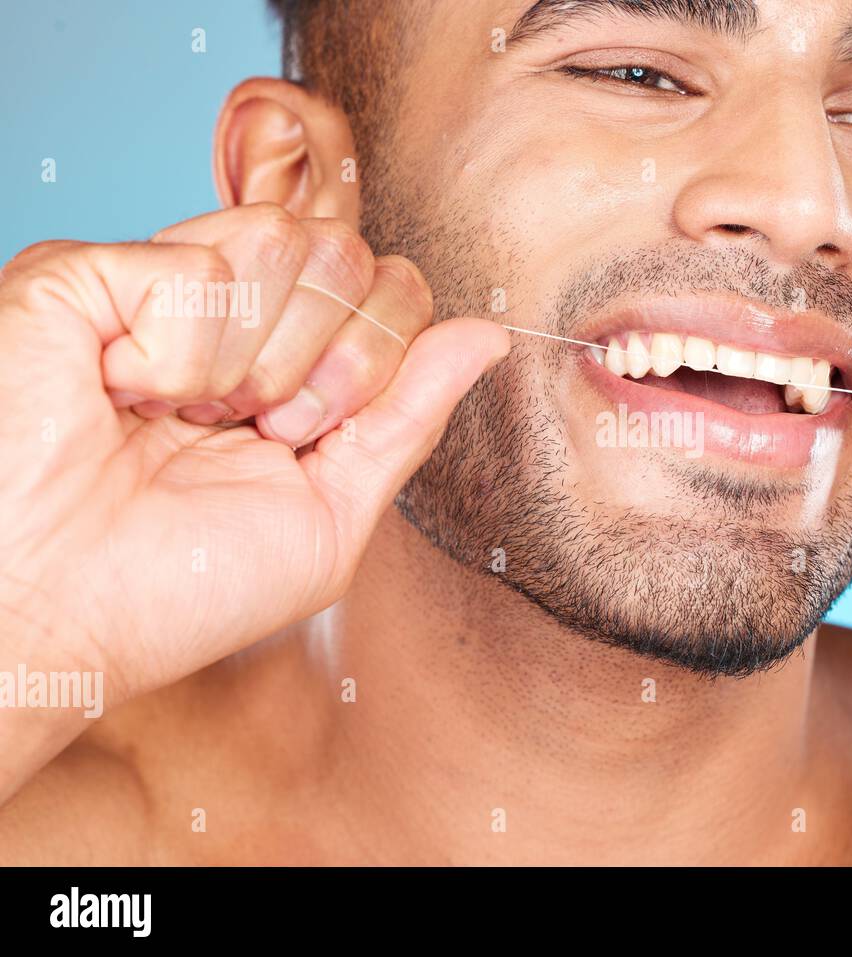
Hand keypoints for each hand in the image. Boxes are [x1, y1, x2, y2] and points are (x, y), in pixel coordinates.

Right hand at [0, 203, 507, 705]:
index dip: (379, 360)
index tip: (309, 436)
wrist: (61, 620)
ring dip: (256, 363)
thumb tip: (486, 335)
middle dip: (331, 367)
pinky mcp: (86, 273)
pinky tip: (120, 393)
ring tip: (186, 416)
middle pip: (356, 256)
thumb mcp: (334, 510)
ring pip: (293, 242)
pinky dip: (178, 359)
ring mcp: (157, 284)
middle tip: (257, 430)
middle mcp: (229, 312)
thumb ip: (410, 414)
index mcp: (286, 358)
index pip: (393, 286)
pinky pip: (206, 269)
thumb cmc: (182, 587)